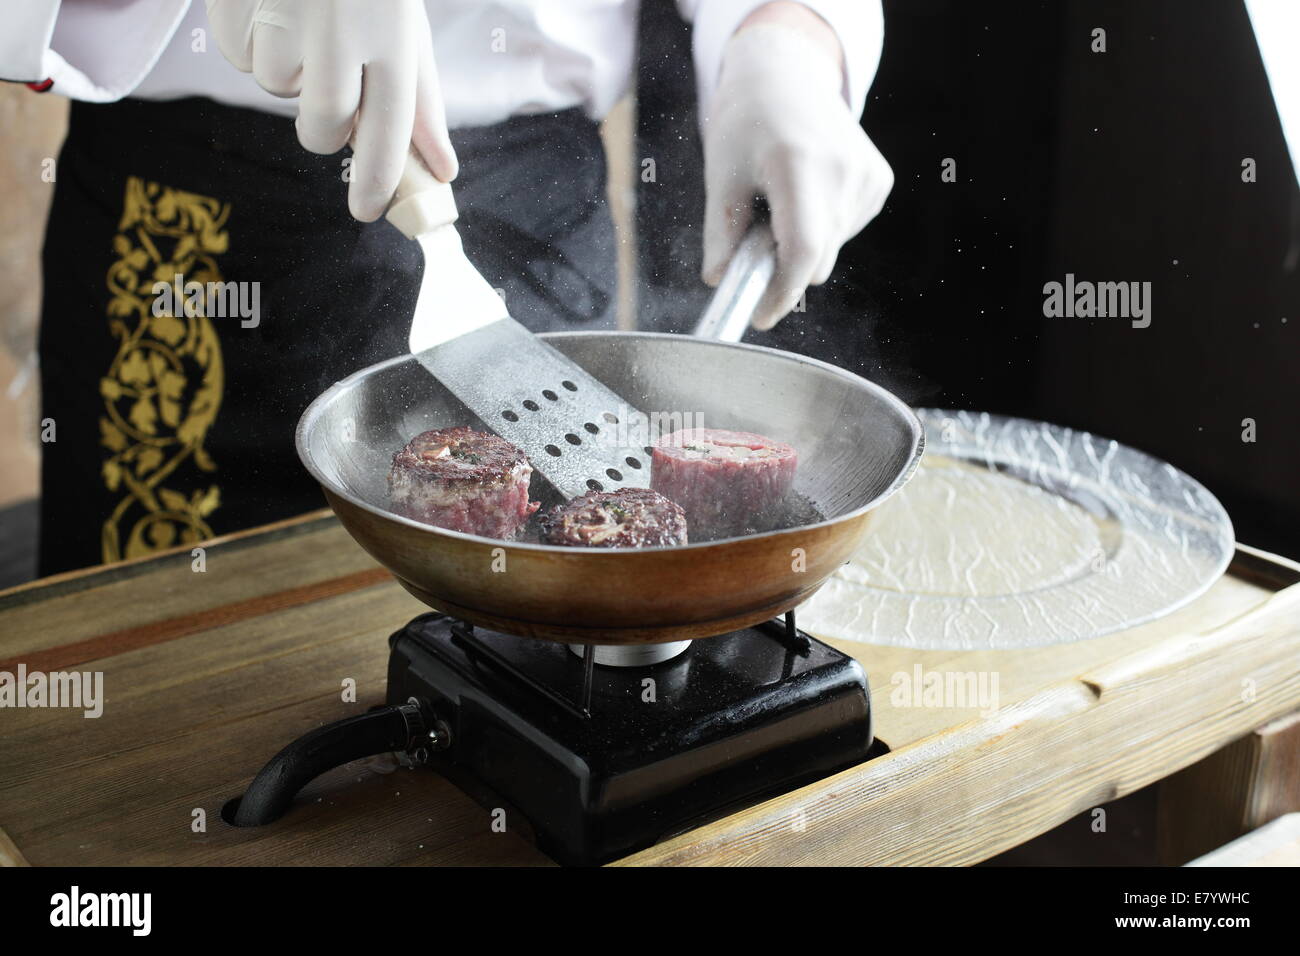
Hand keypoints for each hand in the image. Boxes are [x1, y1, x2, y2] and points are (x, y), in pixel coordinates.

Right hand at [205, 0, 457, 220]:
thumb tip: (442, 169)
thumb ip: (421, 100)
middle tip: (328, 93)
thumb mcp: (405, 26)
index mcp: (392, 33)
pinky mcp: (234, 1)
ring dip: (285, 73)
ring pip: (276, 90)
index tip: (367, 212)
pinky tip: (268, 5)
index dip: (379, 178)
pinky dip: (252, 44)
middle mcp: (340, 26)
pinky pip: (238, 56)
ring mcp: (283, 11)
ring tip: (299, 21)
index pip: (389, 128)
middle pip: (324, 126)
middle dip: (323, 130)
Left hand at [701, 12, 891, 329]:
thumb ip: (721, 233)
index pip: (803, 249)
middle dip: (783, 266)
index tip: (761, 315)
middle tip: (753, 240)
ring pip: (830, 250)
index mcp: (799, 164)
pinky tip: (806, 192)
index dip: (782, 291)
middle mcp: (842, 170)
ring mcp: (868, 176)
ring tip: (781, 200)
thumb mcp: (721, 176)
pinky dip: (821, 227)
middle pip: (816, 259)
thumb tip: (718, 281)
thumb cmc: (748, 123)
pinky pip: (845, 231)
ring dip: (802, 243)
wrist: (787, 78)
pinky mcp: (880, 181)